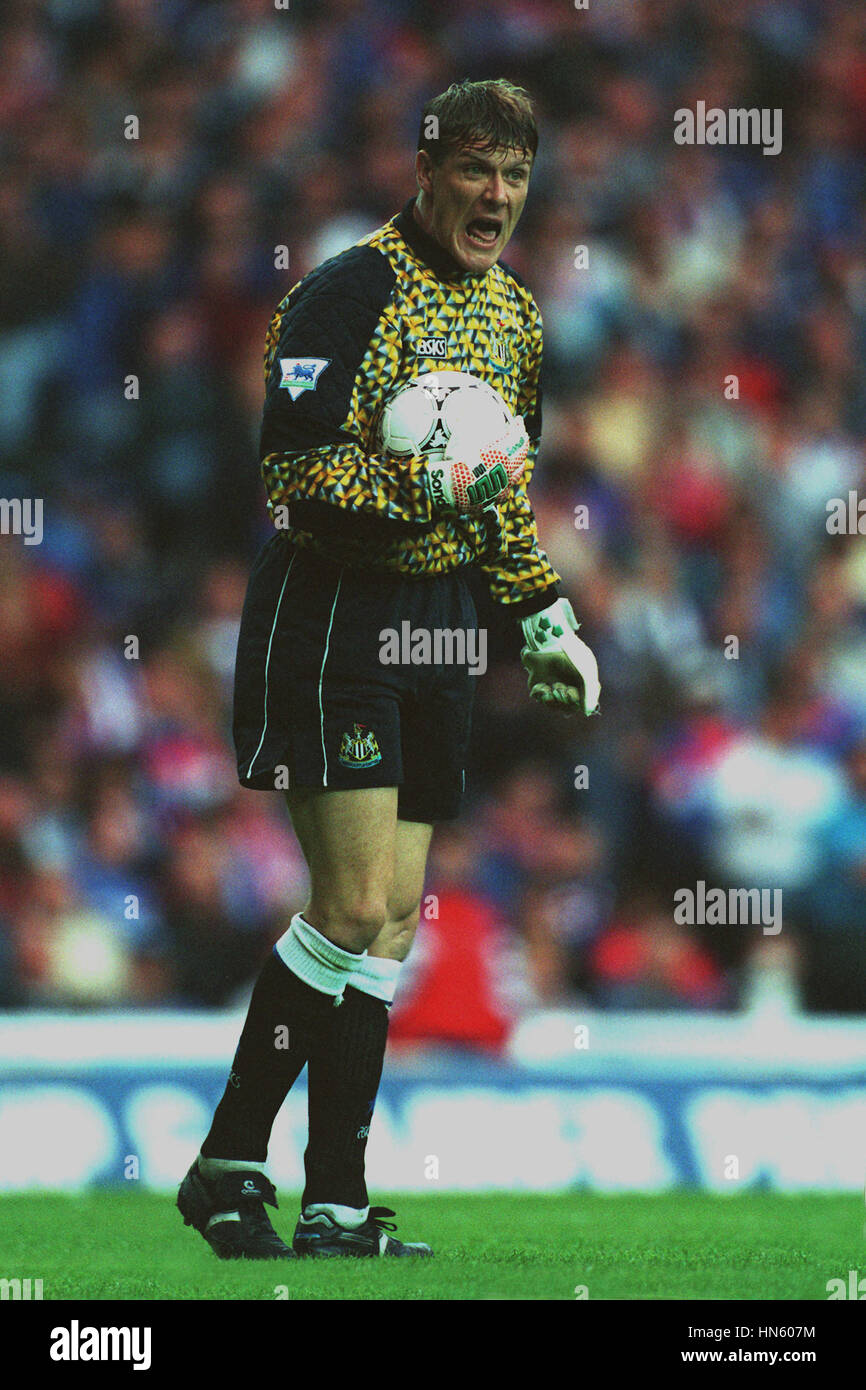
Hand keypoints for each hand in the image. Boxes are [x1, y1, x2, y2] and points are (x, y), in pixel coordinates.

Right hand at [425, 416, 527, 513]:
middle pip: (521, 456)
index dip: (519, 427)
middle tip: (521, 437)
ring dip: (518, 463)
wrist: (447, 489)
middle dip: (522, 444)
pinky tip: (503, 481)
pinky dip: (506, 482)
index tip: (518, 420)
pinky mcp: (494, 500)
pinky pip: (505, 490)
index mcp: (503, 453)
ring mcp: (502, 487)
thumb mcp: (463, 434)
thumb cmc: (455, 459)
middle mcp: (507, 471)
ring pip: (517, 474)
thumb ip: (474, 423)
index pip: (518, 437)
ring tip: (517, 459)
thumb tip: (477, 413)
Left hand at [520, 597, 600, 716]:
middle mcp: (566, 684)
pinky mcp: (537, 681)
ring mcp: (551, 683)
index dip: (576, 702)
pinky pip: (537, 696)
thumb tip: (587, 712)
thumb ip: (590, 694)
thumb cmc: (572, 655)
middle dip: (564, 701)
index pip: (580, 704)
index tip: (572, 692)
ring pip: (551, 704)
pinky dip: (540, 694)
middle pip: (566, 707)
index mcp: (581, 682)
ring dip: (552, 699)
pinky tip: (543, 686)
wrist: (551, 641)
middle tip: (562, 688)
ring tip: (553, 687)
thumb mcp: (588, 674)